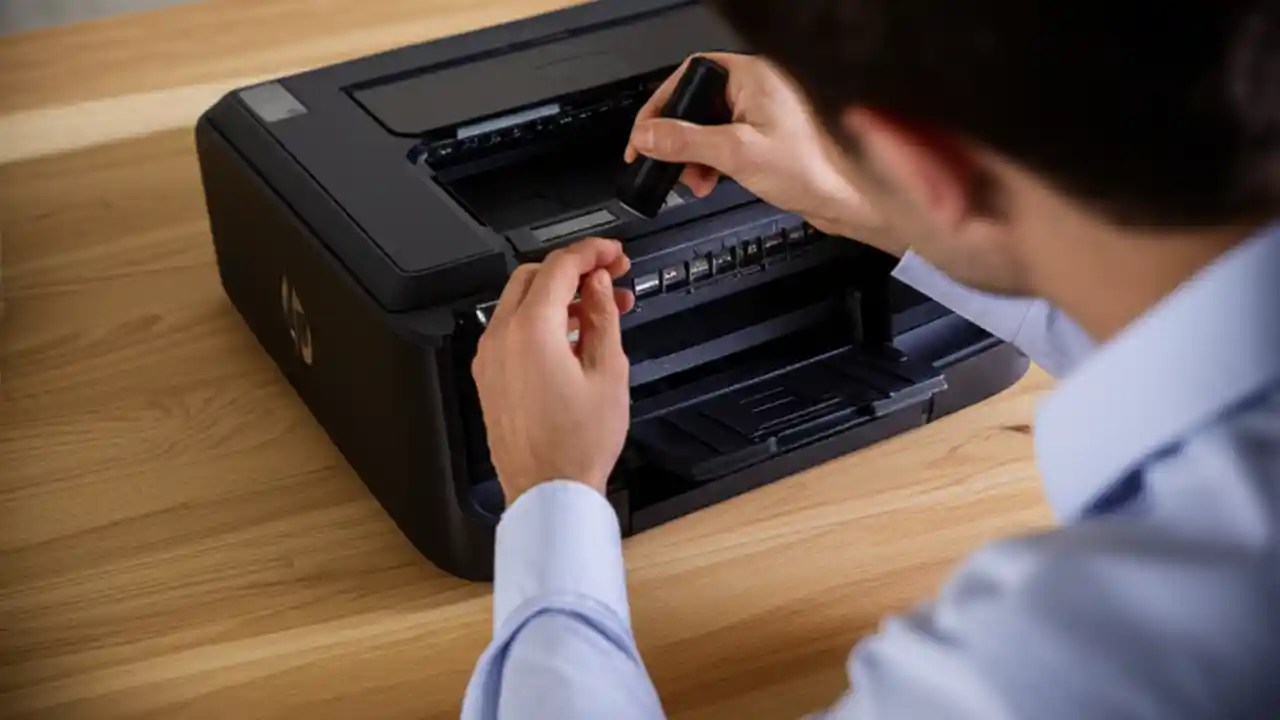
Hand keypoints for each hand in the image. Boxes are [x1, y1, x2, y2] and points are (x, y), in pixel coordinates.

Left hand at [471, 238, 635, 504]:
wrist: (548, 493)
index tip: (614, 254)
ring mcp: (489, 358)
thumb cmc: (577, 445)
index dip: (592, 252)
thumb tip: (598, 285)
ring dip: (559, 295)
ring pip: (520, 302)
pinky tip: (573, 334)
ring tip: (601, 308)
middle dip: (573, 269)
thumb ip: (602, 316)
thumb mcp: (607, 371)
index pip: (559, 266)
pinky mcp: (489, 377)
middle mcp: (500, 338)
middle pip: (534, 276)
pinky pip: (511, 331)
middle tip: (610, 276)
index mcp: (530, 331)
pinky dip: (541, 320)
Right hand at [625, 52, 902, 254]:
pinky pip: (723, 142)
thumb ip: (686, 142)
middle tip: (660, 160)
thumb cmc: (811, 169)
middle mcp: (756, 88)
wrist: (845, 198)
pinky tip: (708, 181)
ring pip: (707, 126)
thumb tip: (647, 135)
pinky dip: (710, 162)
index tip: (645, 132)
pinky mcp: (763, 137)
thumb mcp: (735, 154)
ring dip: (692, 155)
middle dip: (677, 138)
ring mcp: (760, 113)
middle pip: (695, 103)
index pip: (690, 74)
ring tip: (691, 180)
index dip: (662, 104)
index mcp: (751, 76)